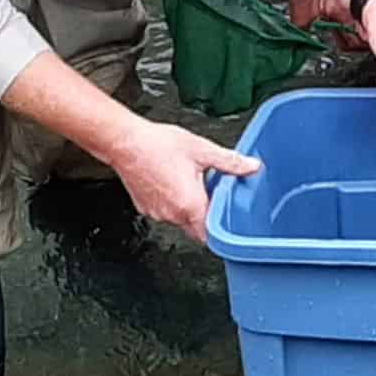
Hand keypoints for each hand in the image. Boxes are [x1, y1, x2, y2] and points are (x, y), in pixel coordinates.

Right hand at [109, 119, 260, 243]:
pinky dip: (172, 201)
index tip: (227, 214)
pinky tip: (173, 180)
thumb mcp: (202, 150)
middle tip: (212, 192)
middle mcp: (172, 215)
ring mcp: (156, 213)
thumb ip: (230, 162)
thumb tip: (251, 166)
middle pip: (196, 227)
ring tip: (191, 181)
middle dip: (206, 214)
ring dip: (189, 206)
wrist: (125, 142)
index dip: (221, 227)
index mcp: (190, 205)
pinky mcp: (144, 207)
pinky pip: (165, 212)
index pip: (210, 233)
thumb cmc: (158, 145)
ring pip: (180, 219)